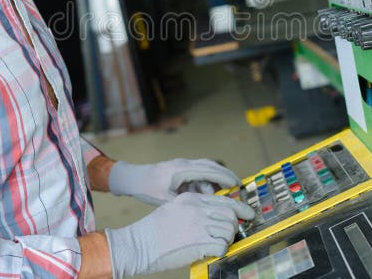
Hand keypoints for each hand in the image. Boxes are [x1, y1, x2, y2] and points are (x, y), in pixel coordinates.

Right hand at [105, 193, 254, 277]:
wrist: (139, 244)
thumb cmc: (154, 230)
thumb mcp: (174, 208)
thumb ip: (195, 208)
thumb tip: (216, 215)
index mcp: (191, 199)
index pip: (225, 200)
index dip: (240, 208)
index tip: (248, 214)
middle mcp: (197, 209)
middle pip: (231, 215)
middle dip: (235, 227)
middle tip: (231, 234)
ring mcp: (198, 225)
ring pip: (229, 230)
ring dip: (227, 239)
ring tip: (217, 243)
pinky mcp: (198, 243)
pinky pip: (222, 246)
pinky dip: (221, 251)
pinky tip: (212, 251)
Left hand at [108, 159, 239, 205]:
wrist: (133, 178)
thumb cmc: (147, 188)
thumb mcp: (166, 199)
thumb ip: (185, 201)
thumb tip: (203, 207)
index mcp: (181, 170)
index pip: (208, 170)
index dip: (224, 177)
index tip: (236, 184)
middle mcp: (184, 164)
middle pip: (210, 166)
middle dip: (224, 175)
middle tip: (238, 185)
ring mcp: (182, 165)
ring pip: (204, 169)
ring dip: (214, 180)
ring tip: (223, 192)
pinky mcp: (179, 169)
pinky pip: (197, 173)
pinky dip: (204, 181)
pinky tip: (207, 193)